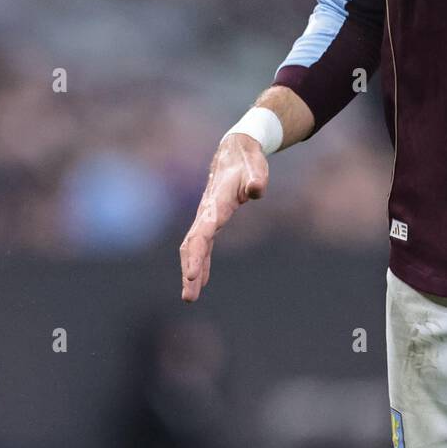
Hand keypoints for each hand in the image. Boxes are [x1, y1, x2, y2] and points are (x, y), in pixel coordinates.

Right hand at [180, 134, 268, 301]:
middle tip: (189, 297)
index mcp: (216, 204)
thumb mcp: (256, 166)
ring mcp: (206, 217)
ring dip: (191, 271)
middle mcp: (206, 212)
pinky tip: (200, 281)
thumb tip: (257, 189)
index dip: (197, 254)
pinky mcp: (211, 220)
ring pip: (193, 248)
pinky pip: (202, 246)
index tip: (192, 275)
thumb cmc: (248, 161)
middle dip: (190, 271)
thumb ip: (257, 178)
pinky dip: (201, 263)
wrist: (235, 150)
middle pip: (193, 245)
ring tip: (190, 297)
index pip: (203, 233)